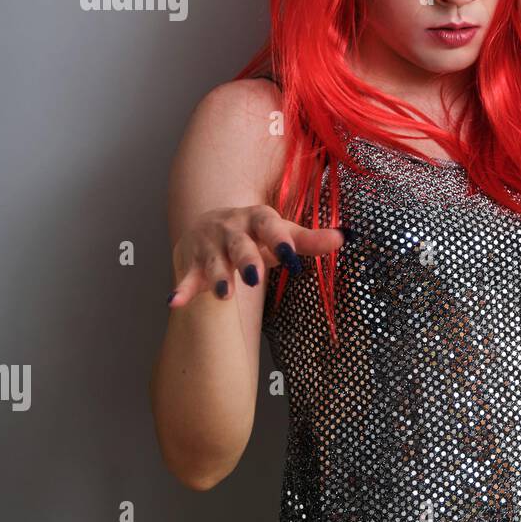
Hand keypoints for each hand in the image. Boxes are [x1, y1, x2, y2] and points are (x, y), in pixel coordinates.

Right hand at [167, 205, 349, 306]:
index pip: (269, 226)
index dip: (279, 239)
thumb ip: (310, 240)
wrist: (210, 224)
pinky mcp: (191, 262)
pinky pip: (187, 277)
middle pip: (239, 244)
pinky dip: (183, 289)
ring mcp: (210, 245)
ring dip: (217, 277)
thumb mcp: (282, 234)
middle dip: (246, 260)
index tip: (291, 254)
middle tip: (255, 279)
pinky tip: (175, 302)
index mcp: (257, 219)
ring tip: (224, 296)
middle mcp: (231, 229)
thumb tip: (345, 237)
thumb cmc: (256, 234)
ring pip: (214, 262)